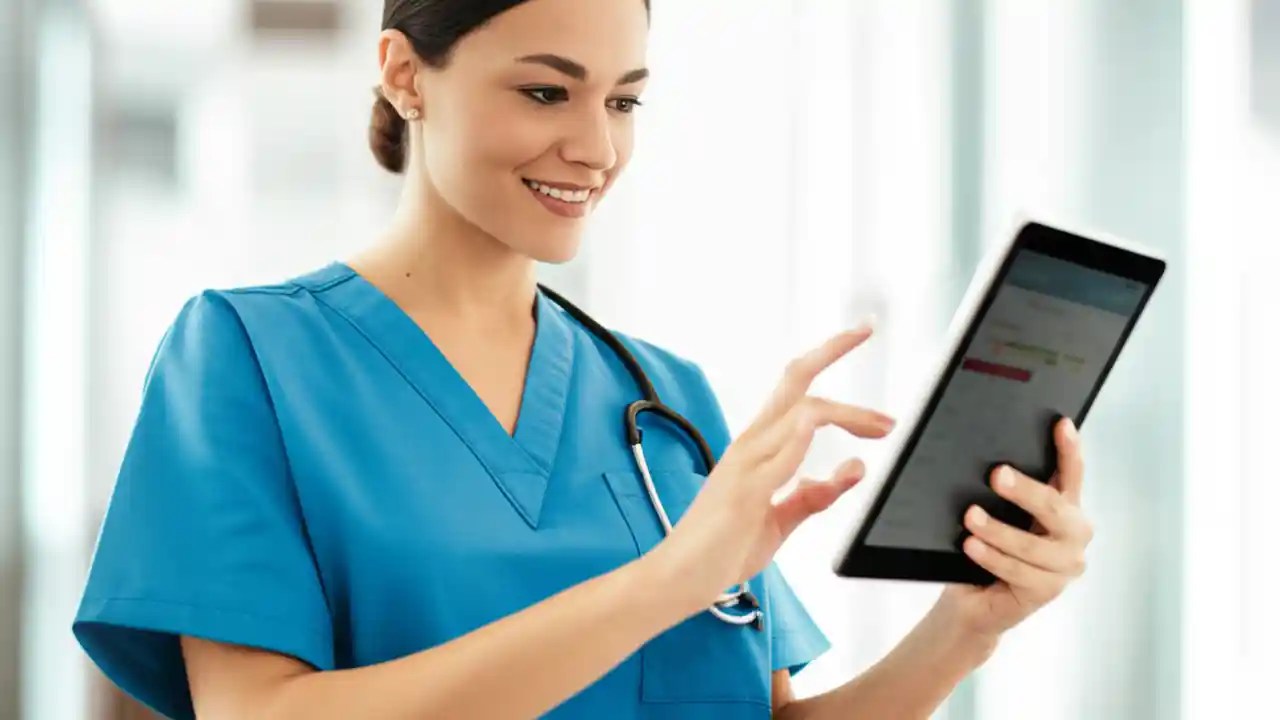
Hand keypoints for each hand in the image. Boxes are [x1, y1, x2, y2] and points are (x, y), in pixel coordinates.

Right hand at [656, 324, 895, 605]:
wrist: (680, 578)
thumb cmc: (722, 548)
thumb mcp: (782, 520)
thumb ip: (815, 495)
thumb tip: (855, 469)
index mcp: (758, 447)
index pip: (795, 391)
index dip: (827, 358)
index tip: (858, 334)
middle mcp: (751, 445)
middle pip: (795, 382)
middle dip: (833, 350)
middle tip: (868, 329)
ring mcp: (746, 465)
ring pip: (800, 414)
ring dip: (848, 414)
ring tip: (883, 427)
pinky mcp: (745, 492)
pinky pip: (781, 456)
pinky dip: (805, 440)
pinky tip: (829, 437)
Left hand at [937, 417, 1093, 640]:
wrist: (974, 599)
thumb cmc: (987, 547)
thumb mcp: (998, 513)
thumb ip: (1005, 491)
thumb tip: (991, 463)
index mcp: (1065, 508)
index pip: (1072, 473)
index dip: (1069, 449)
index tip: (1061, 423)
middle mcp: (1074, 534)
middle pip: (1055, 507)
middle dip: (1025, 490)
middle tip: (997, 475)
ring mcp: (1065, 564)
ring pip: (1032, 545)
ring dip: (998, 530)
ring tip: (970, 517)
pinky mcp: (1048, 590)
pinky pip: (1018, 571)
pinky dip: (992, 557)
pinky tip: (972, 546)